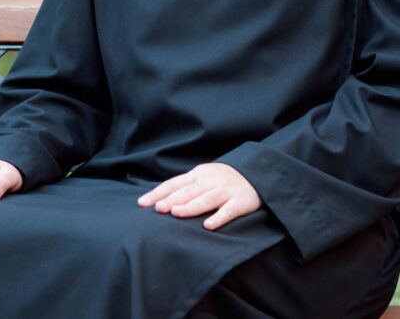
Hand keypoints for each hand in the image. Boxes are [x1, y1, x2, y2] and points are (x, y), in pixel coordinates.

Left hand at [137, 163, 260, 229]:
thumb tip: (159, 198)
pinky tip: (208, 226)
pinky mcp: (240, 202)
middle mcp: (210, 181)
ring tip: (176, 213)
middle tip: (158, 209)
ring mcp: (226, 190)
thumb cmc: (222, 180)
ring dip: (191, 206)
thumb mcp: (203, 177)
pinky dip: (218, 217)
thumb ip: (185, 186)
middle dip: (172, 199)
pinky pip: (228, 211)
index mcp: (198, 174)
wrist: (257, 174)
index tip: (143, 203)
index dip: (158, 193)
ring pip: (206, 199)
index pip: (174, 183)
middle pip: (188, 191)